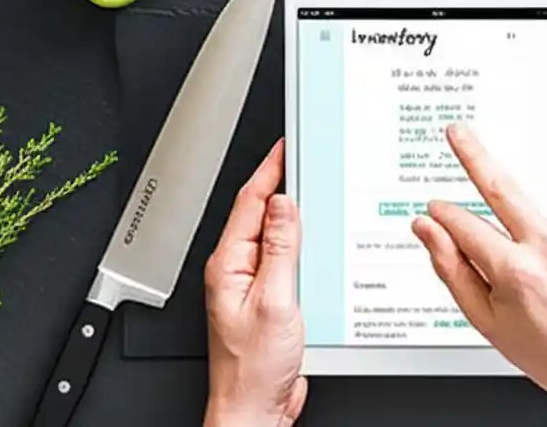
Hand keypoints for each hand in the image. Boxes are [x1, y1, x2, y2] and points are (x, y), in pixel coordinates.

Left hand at [203, 139, 307, 426]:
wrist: (255, 410)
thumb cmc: (253, 369)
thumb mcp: (274, 300)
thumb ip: (281, 249)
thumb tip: (284, 205)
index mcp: (229, 264)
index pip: (249, 202)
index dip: (269, 170)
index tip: (286, 147)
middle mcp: (236, 272)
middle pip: (262, 215)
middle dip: (283, 185)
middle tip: (307, 160)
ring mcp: (252, 286)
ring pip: (276, 239)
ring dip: (295, 218)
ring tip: (316, 194)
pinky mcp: (269, 302)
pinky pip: (286, 263)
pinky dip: (303, 248)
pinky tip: (317, 245)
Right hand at [412, 125, 546, 426]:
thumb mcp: (487, 322)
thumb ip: (451, 269)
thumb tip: (427, 230)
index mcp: (516, 272)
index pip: (465, 225)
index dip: (445, 216)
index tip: (433, 209)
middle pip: (503, 187)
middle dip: (475, 154)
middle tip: (458, 132)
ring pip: (539, 224)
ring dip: (534, 244)